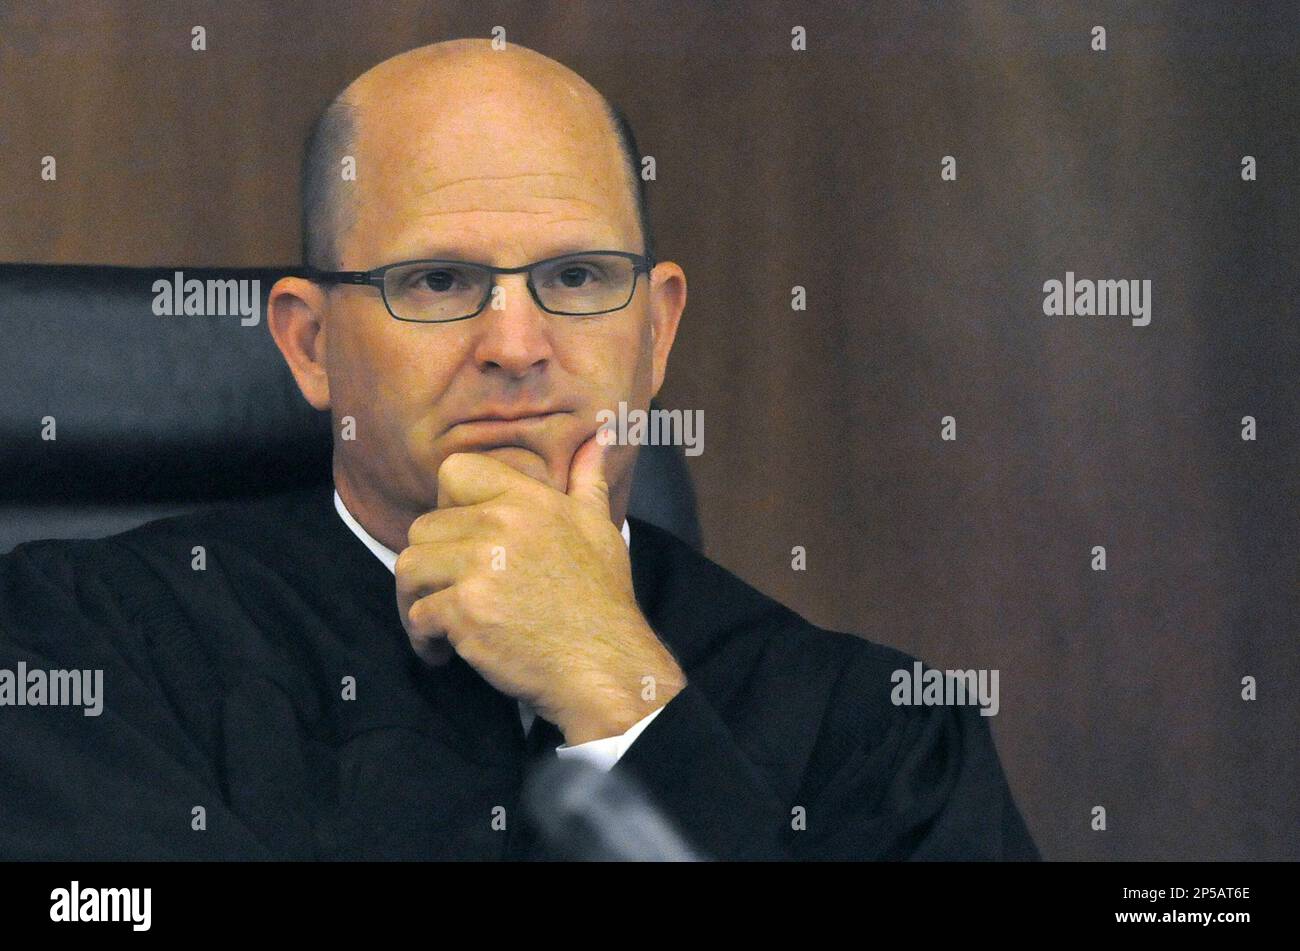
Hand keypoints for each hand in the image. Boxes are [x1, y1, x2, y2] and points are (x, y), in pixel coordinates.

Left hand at [395, 436, 685, 744]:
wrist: (605, 665)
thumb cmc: (602, 600)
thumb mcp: (600, 528)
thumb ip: (588, 480)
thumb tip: (601, 436)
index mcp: (529, 500)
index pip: (454, 471)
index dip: (448, 504)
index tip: (460, 538)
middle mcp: (502, 526)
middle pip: (424, 527)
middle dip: (430, 563)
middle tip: (446, 592)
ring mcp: (482, 568)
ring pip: (410, 567)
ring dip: (415, 598)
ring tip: (436, 620)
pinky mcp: (467, 612)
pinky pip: (417, 616)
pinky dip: (423, 638)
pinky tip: (444, 652)